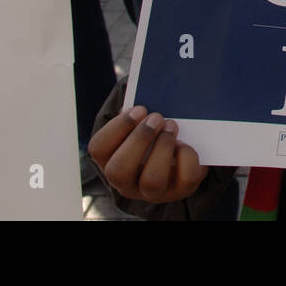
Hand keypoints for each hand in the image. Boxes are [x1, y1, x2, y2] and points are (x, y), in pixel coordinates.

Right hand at [88, 106, 208, 203]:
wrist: (178, 162)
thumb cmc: (152, 137)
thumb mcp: (140, 126)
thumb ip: (136, 115)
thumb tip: (143, 94)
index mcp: (110, 161)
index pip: (99, 149)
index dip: (117, 127)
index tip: (139, 109)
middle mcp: (126, 182)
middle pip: (118, 170)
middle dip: (139, 139)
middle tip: (157, 117)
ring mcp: (153, 191)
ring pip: (151, 180)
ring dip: (162, 147)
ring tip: (172, 126)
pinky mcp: (180, 190)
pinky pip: (184, 178)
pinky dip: (187, 157)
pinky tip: (185, 143)